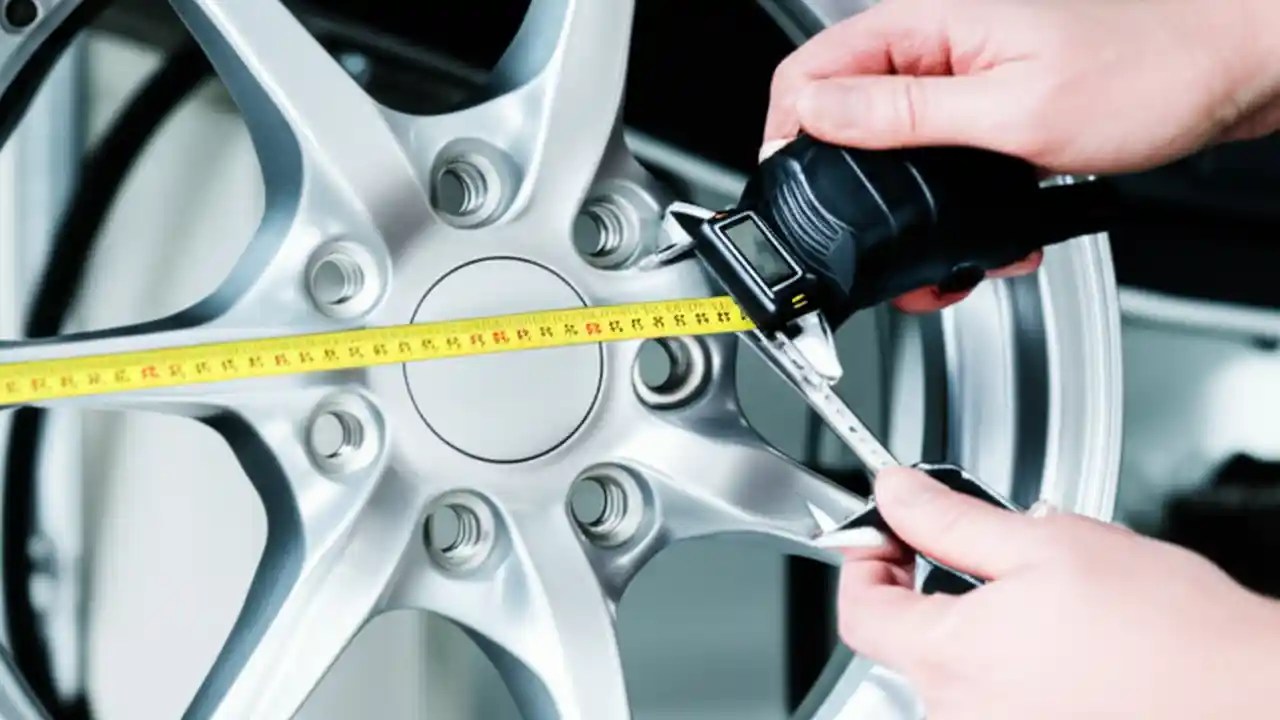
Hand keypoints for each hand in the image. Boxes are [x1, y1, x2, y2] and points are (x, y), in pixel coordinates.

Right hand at [763, 0, 1279, 311]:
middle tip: (865, 244)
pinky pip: (935, 159)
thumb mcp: (1012, 110)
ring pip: (886, 149)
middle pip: (839, 116)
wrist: (1228, 73)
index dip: (785, 137)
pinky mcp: (984, 108)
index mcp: (925, 27)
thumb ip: (903, 115)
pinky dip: (948, 208)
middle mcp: (934, 48)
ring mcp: (959, 78)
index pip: (808, 72)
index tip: (792, 192)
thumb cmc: (1146, 73)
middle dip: (847, 190)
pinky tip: (981, 235)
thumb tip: (814, 115)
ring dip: (903, 211)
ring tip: (936, 256)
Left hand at [836, 467, 1279, 718]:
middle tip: (986, 559)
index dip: (864, 561)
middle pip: (907, 642)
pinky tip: (1063, 649)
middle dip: (933, 591)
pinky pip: (994, 702)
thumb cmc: (1167, 630)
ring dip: (981, 631)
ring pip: (954, 672)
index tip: (887, 535)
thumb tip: (894, 494)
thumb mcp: (1044, 542)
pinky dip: (1013, 669)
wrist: (1245, 695)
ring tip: (1046, 608)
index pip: (860, 611)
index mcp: (952, 657)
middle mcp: (961, 715)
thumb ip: (949, 518)